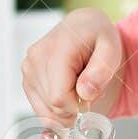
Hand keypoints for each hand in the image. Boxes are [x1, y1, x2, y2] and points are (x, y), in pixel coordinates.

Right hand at [21, 7, 123, 123]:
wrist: (82, 27)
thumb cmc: (97, 36)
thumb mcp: (111, 48)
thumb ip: (102, 71)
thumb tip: (85, 93)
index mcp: (56, 50)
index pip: (59, 98)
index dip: (79, 105)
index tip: (92, 92)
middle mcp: (36, 59)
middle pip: (53, 106)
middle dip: (75, 105)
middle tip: (87, 85)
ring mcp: (28, 70)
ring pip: (46, 111)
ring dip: (67, 107)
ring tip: (77, 84)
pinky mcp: (26, 79)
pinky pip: (41, 110)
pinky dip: (57, 108)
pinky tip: (66, 90)